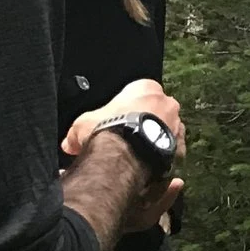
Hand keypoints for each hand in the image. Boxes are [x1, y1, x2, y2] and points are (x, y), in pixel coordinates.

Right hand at [63, 78, 185, 160]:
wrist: (124, 156)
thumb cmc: (106, 131)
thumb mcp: (83, 124)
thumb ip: (78, 130)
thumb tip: (69, 143)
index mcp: (145, 87)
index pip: (138, 92)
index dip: (125, 107)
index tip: (116, 119)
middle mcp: (167, 103)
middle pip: (155, 110)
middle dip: (144, 122)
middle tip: (127, 137)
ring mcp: (176, 125)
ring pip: (166, 129)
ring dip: (154, 138)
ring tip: (135, 152)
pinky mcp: (180, 147)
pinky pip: (172, 150)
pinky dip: (161, 155)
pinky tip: (147, 163)